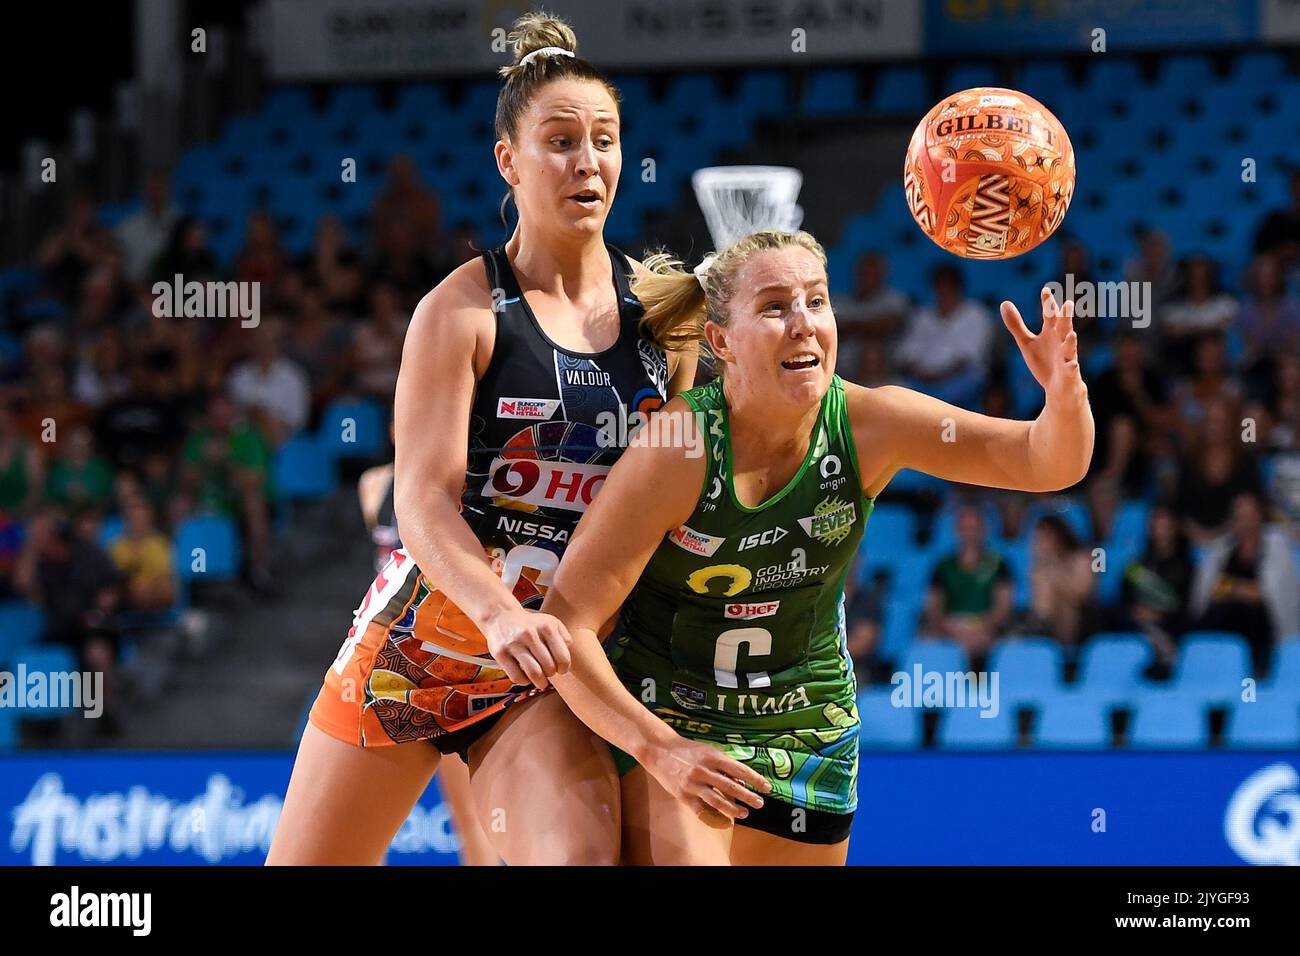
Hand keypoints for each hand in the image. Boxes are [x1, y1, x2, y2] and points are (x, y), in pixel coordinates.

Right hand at [479, 606, 572, 689]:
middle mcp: (530, 634)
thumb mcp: (550, 622)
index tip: (561, 670)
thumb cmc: (531, 624)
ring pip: (534, 673)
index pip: (562, 657)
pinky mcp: (500, 653)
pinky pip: (517, 676)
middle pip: (548, 667)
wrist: (500, 616)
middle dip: (551, 675)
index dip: (564, 668)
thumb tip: (568, 655)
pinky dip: (524, 681)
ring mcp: (514, 644)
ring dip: (540, 682)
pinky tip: (526, 676)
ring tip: (541, 681)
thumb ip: (564, 637)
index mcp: (546, 627)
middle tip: (549, 673)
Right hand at [643, 736, 771, 821]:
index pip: (739, 770)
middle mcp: (704, 770)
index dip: (755, 779)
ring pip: (717, 800)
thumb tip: (741, 781)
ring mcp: (693, 784)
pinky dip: (713, 816)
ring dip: (733, 809)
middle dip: (748, 796)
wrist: (659, 750)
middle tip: (759, 803)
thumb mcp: (708, 751)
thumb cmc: (687, 750)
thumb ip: (724, 765)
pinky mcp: (683, 795)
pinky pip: (701, 809)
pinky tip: (724, 820)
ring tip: (745, 813)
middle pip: (731, 786)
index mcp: (712, 757)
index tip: (767, 787)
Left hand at [1001, 287, 1085, 403]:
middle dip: (1065, 317)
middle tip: (1068, 303)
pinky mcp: (1069, 373)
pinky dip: (1072, 367)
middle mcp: (1061, 341)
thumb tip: (1004, 302)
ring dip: (1071, 341)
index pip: (1050, 315)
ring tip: (1071, 334)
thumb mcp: (1026, 342)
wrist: (1059, 387)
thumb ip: (1016, 324)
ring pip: (1070, 347)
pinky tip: (1072, 365)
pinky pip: (1071, 369)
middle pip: (1064, 327)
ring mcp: (1067, 357)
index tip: (1045, 290)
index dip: (1048, 303)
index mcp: (1051, 332)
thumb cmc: (1044, 361)